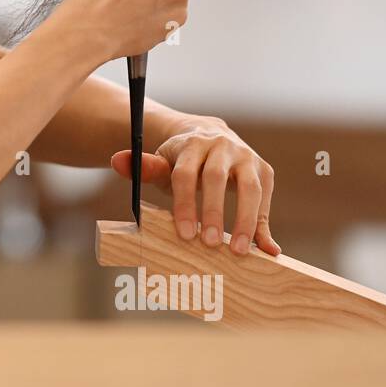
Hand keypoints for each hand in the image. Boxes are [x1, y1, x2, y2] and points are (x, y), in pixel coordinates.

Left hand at [110, 115, 279, 256]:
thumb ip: (144, 167)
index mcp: (192, 144)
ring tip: (240, 251)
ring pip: (250, 188)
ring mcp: (246, 157)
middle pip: (216, 179)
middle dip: (213, 212)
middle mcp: (222, 147)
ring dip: (247, 221)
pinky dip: (266, 226)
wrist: (211, 135)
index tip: (184, 234)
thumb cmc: (182, 159)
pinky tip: (269, 250)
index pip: (185, 174)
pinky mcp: (264, 171)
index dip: (184, 204)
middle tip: (210, 244)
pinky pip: (266, 200)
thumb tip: (116, 161)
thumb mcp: (163, 161)